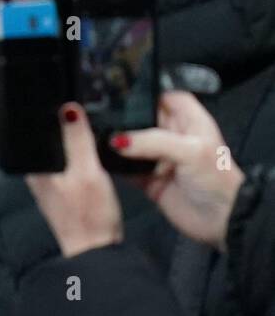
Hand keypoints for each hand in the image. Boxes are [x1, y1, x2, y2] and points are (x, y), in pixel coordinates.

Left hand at [25, 102, 123, 256]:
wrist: (97, 252)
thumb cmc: (89, 215)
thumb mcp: (87, 172)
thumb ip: (78, 140)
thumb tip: (68, 109)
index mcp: (34, 165)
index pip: (33, 128)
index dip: (43, 109)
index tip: (53, 90)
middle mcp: (37, 171)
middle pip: (46, 136)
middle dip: (58, 121)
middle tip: (73, 100)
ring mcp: (50, 181)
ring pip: (58, 149)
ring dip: (69, 136)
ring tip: (84, 118)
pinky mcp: (64, 189)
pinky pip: (68, 161)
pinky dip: (77, 151)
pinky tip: (89, 146)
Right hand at [112, 90, 244, 250]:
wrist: (222, 222)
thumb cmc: (216, 180)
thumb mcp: (190, 151)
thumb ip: (152, 141)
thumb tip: (117, 141)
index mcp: (188, 121)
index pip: (165, 96)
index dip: (146, 93)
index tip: (119, 93)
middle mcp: (172, 136)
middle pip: (142, 118)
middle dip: (123, 118)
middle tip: (97, 115)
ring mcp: (159, 158)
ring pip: (130, 143)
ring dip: (115, 142)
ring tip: (94, 135)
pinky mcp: (149, 179)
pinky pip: (125, 168)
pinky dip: (114, 164)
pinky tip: (100, 159)